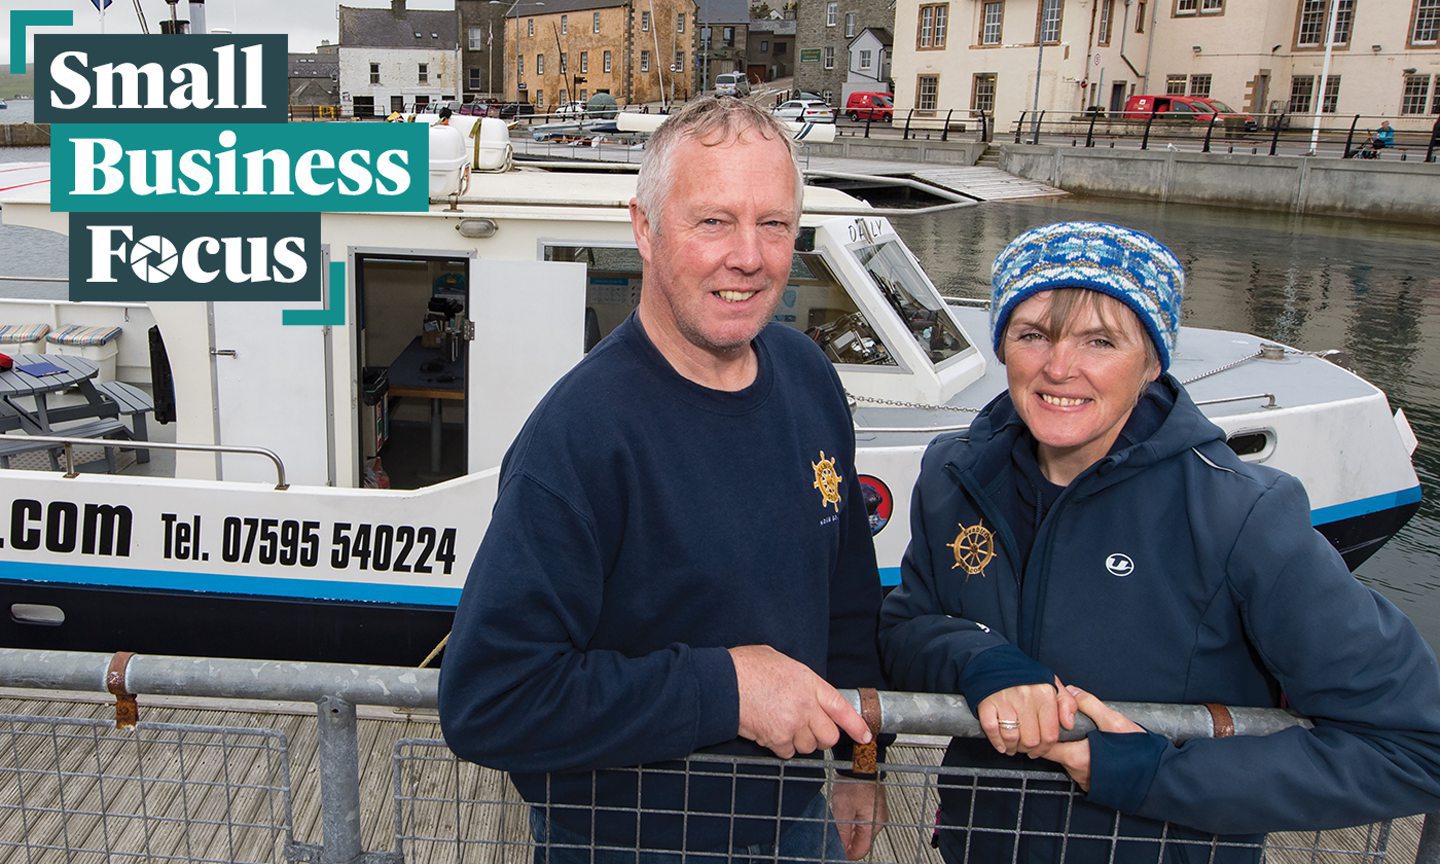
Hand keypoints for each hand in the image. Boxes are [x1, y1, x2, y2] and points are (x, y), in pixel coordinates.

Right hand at [728, 645, 871, 758]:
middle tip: (808, 728)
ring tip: (783, 725)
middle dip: (821, 735)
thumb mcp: (781, 661)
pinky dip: (781, 747)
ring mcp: (792, 725)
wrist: (723, 683)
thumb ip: (800, 679)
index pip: (841, 708)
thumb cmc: (747, 667)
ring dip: (800, 741)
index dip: (856, 724)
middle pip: (828, 736)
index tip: (864, 735)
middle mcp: (805, 706)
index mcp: (809, 683)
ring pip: (808, 746)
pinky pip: (787, 753)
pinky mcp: (776, 739)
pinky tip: (770, 732)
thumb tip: (803, 688)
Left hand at [831, 777, 887, 859]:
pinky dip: (852, 821)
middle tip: (834, 833)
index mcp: (874, 825)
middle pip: (861, 841)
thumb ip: (842, 832)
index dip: (847, 853)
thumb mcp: (842, 810)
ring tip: (839, 819)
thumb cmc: (854, 783)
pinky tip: (844, 813)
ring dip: (849, 830)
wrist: (860, 764)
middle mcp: (878, 821)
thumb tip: (841, 849)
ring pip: (861, 831)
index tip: (835, 850)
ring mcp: (877, 814)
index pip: (861, 850)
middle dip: (847, 840)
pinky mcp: (873, 807)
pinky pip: (862, 821)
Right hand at [977, 676, 1075, 757]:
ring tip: (1014, 747)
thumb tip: (1069, 724)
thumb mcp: (1052, 684)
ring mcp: (1005, 699)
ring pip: (1012, 737)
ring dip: (1013, 748)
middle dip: (1029, 749)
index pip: (1050, 733)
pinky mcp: (987, 702)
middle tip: (1027, 748)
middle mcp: (1025, 696)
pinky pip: (992, 729)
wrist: (995, 661)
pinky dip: (997, 741)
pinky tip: (1002, 744)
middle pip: (1031, 739)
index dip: (1046, 747)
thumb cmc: (1024, 677)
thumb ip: (1067, 703)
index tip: (1041, 749)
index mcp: (1044, 692)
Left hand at [1043, 685, 1143, 790]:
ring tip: (1083, 734)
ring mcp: (1085, 781)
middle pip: (1054, 753)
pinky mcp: (1093, 785)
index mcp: (1077, 757)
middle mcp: (1077, 773)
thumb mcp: (1115, 722)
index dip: (1041, 731)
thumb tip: (1072, 691)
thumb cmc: (1139, 753)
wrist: (1158, 778)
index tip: (1046, 720)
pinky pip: (1079, 769)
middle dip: (1056, 737)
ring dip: (1070, 747)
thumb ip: (1090, 704)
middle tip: (1067, 724)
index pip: (1044, 745)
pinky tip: (1093, 748)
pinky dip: (1081, 757)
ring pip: (1067, 761)